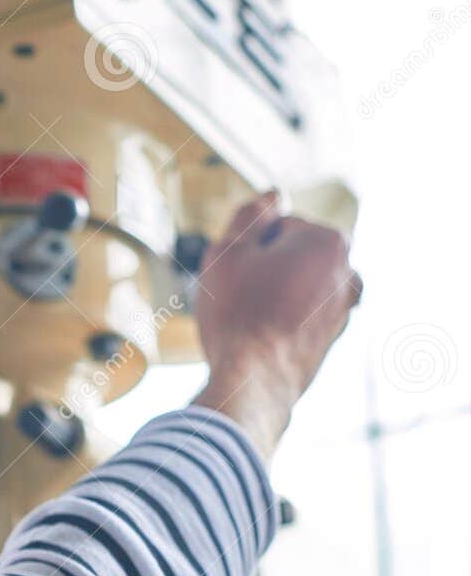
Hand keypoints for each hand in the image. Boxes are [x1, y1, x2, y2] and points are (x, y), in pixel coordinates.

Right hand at [191, 192, 361, 456]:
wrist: (254, 381)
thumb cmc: (238, 314)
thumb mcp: (229, 253)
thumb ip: (252, 216)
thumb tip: (274, 195)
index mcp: (328, 241)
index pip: (277, 227)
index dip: (248, 249)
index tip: (236, 274)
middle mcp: (347, 272)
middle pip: (291, 256)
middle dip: (263, 271)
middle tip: (238, 299)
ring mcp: (344, 308)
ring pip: (296, 287)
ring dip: (271, 296)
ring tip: (246, 321)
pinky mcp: (332, 338)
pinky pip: (300, 316)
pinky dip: (281, 321)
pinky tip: (259, 340)